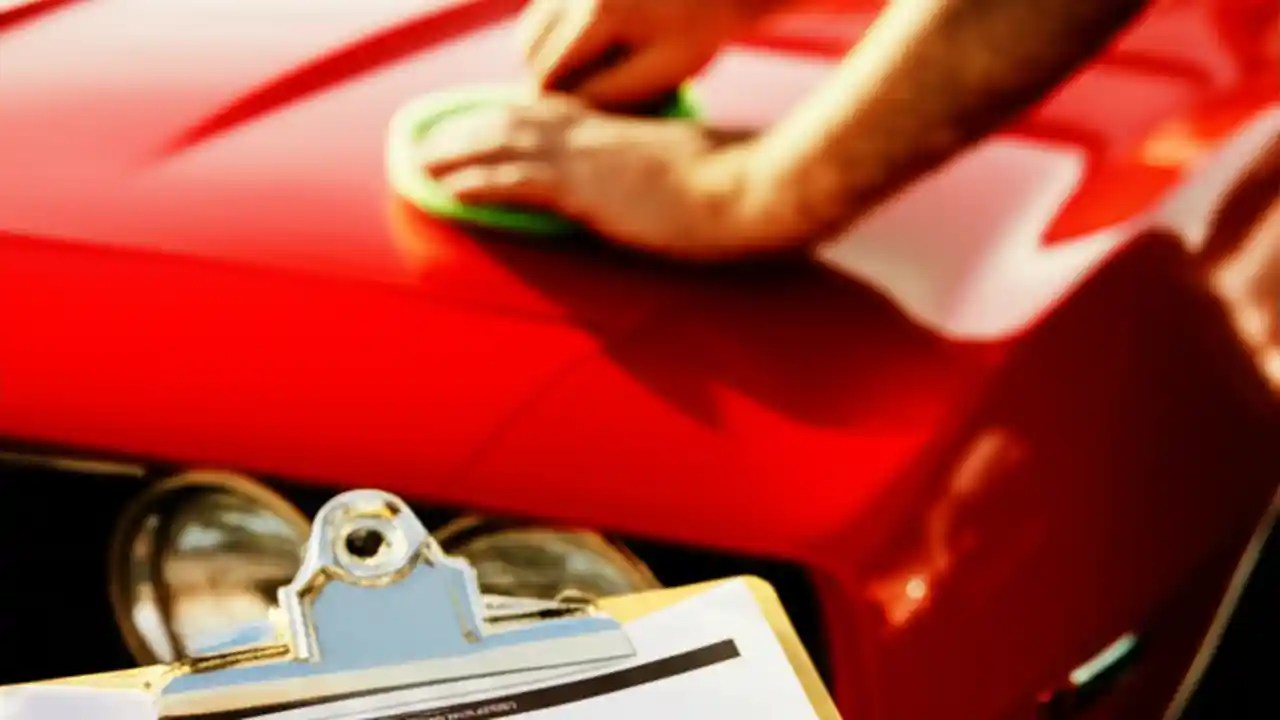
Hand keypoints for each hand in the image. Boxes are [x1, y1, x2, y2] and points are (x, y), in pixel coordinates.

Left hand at [416, 97, 805, 259]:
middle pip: (515, 119)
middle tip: (428, 139)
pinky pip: (514, 180)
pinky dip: (474, 182)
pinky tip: (446, 190)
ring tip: (419, 162)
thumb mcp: (697, 169)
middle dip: (467, 128)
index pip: (552, 114)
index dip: (509, 117)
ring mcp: (588, 158)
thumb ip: (666, 172)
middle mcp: (597, 134)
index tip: (480, 120)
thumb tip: (663, 187)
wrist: (756, 190)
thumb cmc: (740, 184)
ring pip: (502, 143)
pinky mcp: (585, 189)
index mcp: (621, 129)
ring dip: (455, 152)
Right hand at [521, 0, 776, 109]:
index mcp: (600, 12)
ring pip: (533, 29)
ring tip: (584, 80)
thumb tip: (564, 114)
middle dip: (547, 81)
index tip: (560, 128)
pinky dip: (556, 36)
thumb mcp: (663, 70)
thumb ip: (613, 93)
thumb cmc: (699, 30)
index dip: (549, 104)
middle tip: (573, 108)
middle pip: (532, 48)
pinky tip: (589, 51)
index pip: (550, 70)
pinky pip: (546, 12)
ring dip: (548, 58)